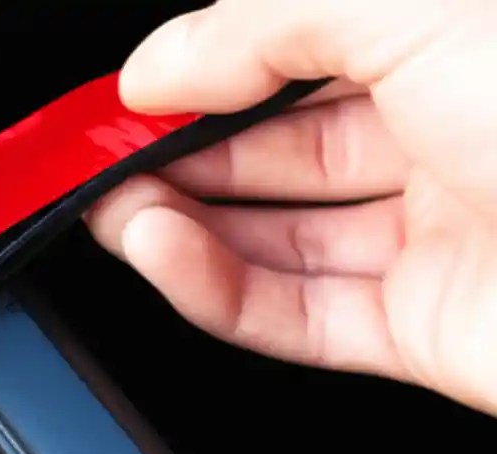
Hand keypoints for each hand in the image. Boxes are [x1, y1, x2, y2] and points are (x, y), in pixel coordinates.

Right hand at [86, 0, 496, 415]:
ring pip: (274, 232)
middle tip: (97, 162)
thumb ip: (267, 26)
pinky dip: (214, 288)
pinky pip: (294, 311)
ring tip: (112, 213)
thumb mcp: (415, 8)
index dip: (202, 68)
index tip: (129, 93)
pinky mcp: (423, 325)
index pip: (296, 51)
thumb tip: (163, 62)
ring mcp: (436, 234)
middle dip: (176, 152)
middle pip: (274, 145)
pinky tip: (163, 257)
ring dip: (180, 223)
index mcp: (452, 43)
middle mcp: (448, 132)